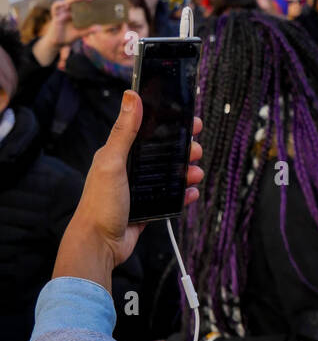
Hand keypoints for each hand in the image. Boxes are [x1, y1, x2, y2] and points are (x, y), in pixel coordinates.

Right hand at [32, 0, 99, 65]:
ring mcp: (62, 11)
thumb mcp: (80, 33)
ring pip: (67, 0)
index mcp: (75, 12)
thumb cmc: (69, 36)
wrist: (57, 43)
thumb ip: (89, 30)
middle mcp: (69, 9)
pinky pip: (55, 7)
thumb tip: (99, 28)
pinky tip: (64, 4)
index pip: (82, 2)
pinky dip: (59, 4)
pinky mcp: (56, 15)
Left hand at [53, 91, 202, 291]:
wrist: (99, 245)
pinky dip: (182, 194)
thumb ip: (124, 131)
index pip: (146, 130)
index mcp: (118, 154)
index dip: (168, 122)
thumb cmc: (100, 204)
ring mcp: (138, 189)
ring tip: (195, 172)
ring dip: (185, 171)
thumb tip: (131, 95)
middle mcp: (128, 169)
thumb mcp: (112, 162)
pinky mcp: (146, 208)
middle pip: (161, 152)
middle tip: (196, 148)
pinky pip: (170, 197)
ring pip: (169, 174)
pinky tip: (190, 192)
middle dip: (182, 148)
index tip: (189, 120)